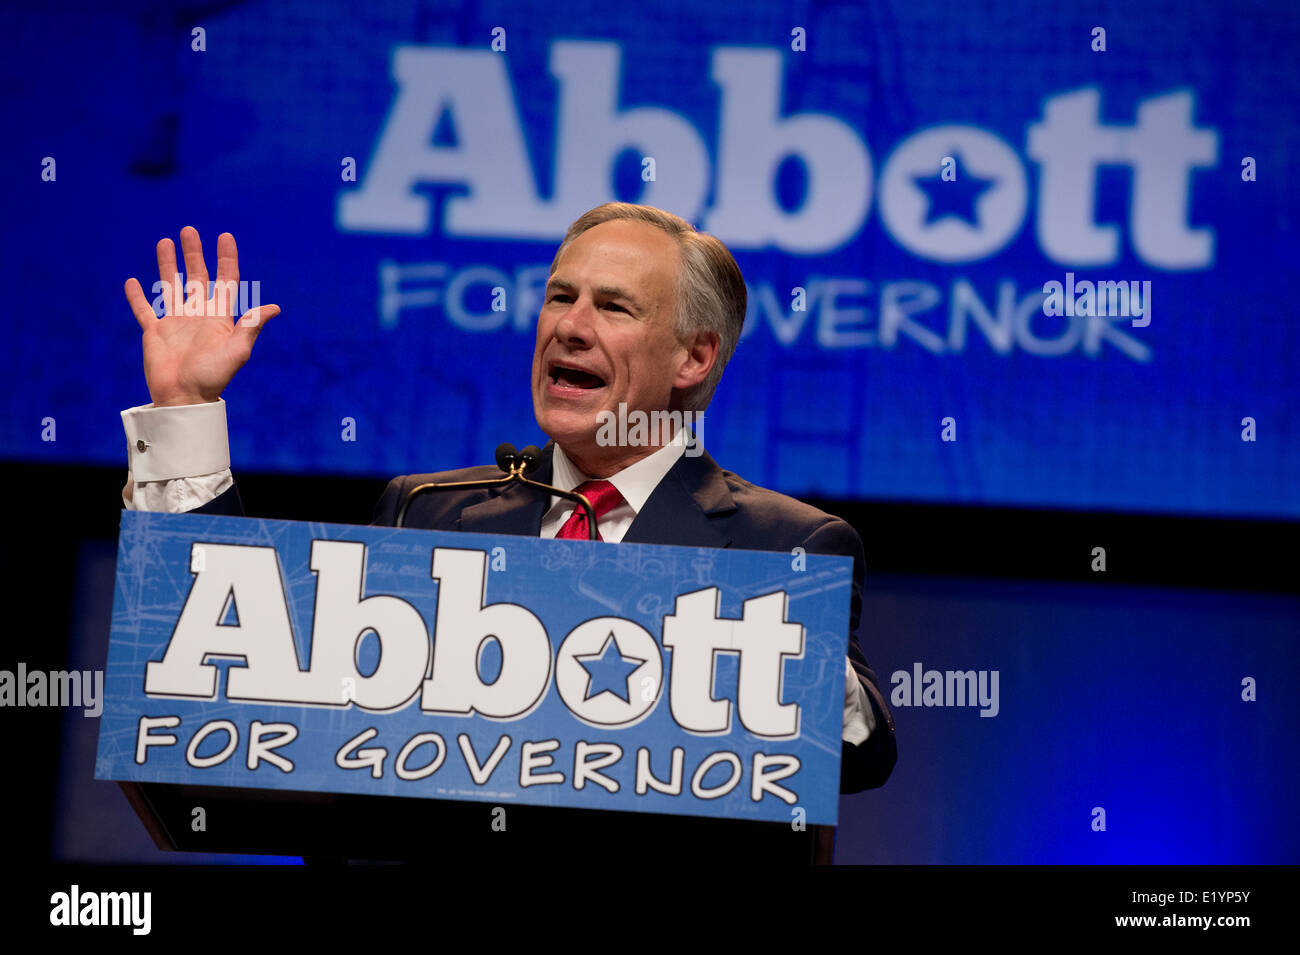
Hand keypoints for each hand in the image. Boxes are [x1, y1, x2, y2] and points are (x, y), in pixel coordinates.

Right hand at [124, 226, 279, 406]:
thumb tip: (275, 307)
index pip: (225, 281)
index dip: (226, 259)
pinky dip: (137, 297)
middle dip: (194, 254)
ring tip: (164, 241)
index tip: (225, 236)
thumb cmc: (214, 376)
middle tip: (189, 230)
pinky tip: (132, 282)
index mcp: (219, 317)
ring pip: (170, 286)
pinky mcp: (155, 333)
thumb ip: (250, 326)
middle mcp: (198, 316)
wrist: (185, 397)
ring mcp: (175, 323)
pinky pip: (144, 310)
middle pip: (197, 277)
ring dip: (167, 264)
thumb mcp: (237, 350)